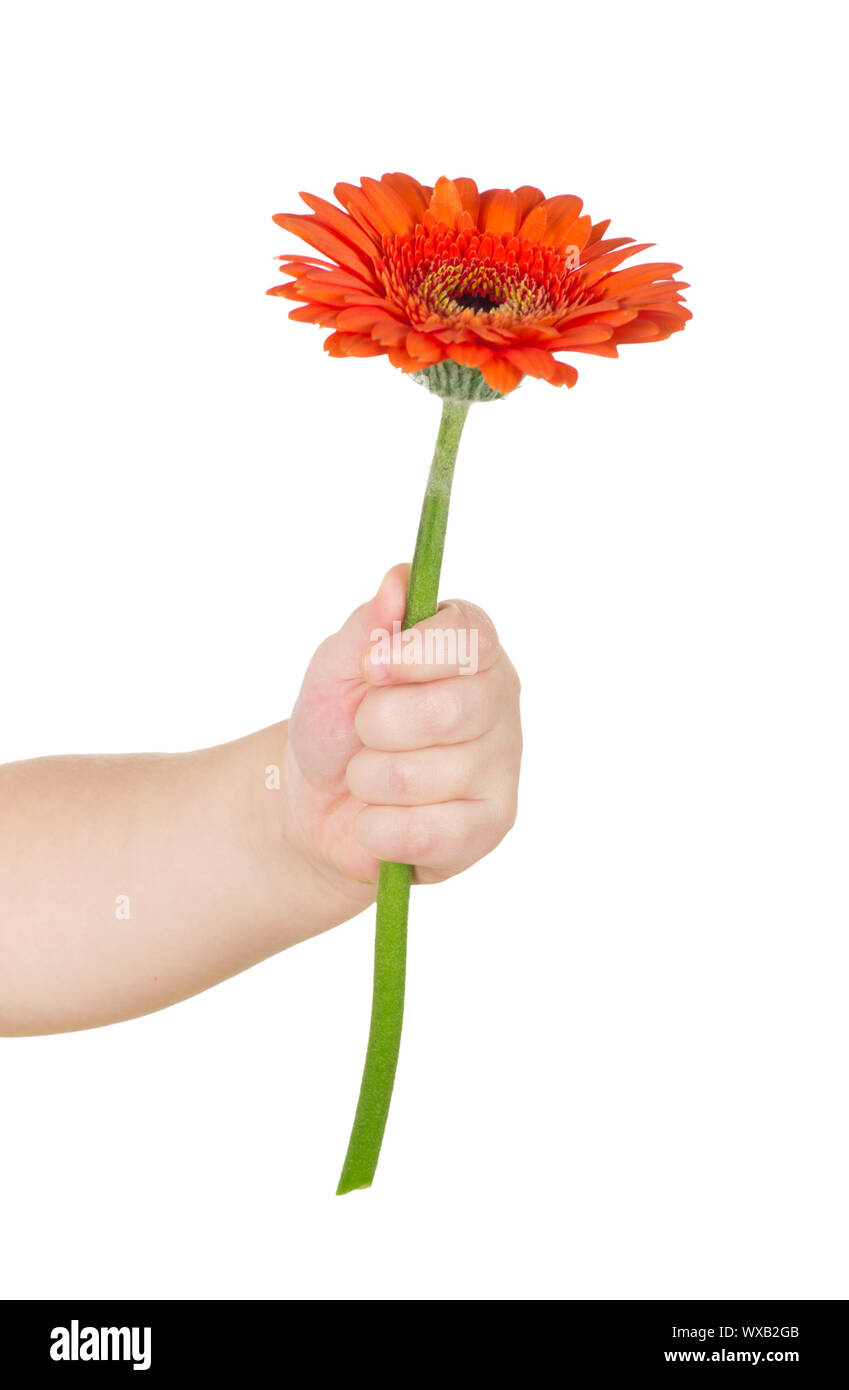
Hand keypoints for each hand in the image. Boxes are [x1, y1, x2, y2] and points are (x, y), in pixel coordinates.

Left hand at [282, 564, 521, 906]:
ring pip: (421, 776)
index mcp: (471, 650)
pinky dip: (377, 829)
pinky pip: (424, 833)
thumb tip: (398, 581)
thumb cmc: (337, 724)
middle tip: (364, 731)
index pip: (469, 636)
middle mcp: (499, 702)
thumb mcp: (337, 667)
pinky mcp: (490, 826)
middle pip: (448, 711)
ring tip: (369, 778)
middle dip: (376, 725)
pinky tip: (380, 819)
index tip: (372, 666)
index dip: (416, 653)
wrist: (319, 802)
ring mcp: (502, 767)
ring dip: (367, 780)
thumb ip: (368, 625)